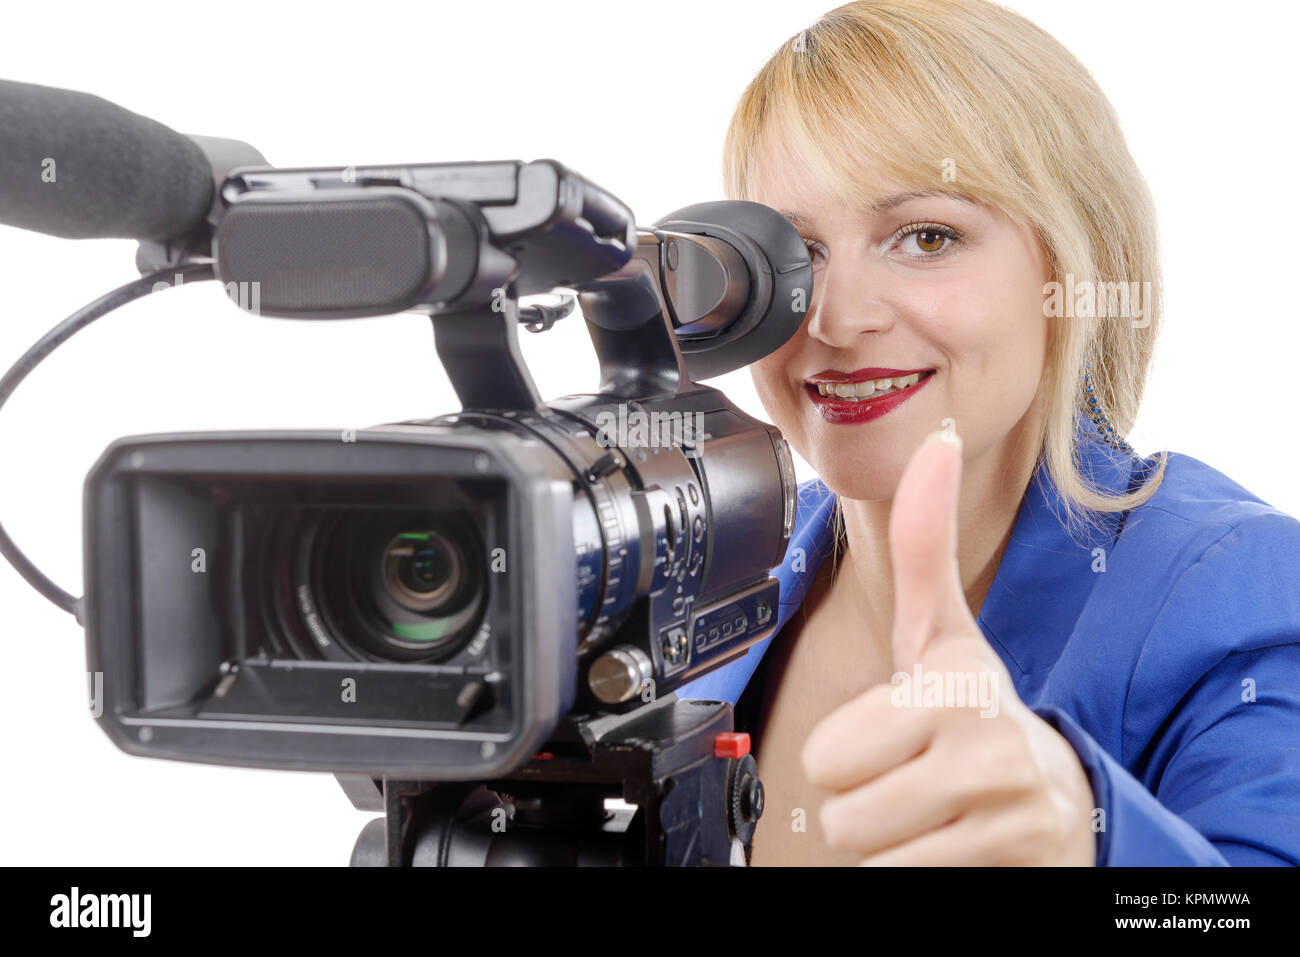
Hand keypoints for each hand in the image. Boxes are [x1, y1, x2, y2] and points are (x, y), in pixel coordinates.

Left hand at [801, 427, 1097, 864]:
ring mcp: (1007, 805)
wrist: (1061, 805)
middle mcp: (988, 737)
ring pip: (867, 850)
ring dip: (889, 843)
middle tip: (913, 781)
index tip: (899, 737)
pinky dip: (916, 875)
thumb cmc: (980, 717)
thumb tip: (937, 443)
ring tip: (934, 812)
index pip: (826, 755)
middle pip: (839, 807)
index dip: (848, 755)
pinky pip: (900, 883)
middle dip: (865, 802)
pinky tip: (956, 846)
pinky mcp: (1015, 857)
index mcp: (954, 677)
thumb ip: (925, 546)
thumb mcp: (944, 636)